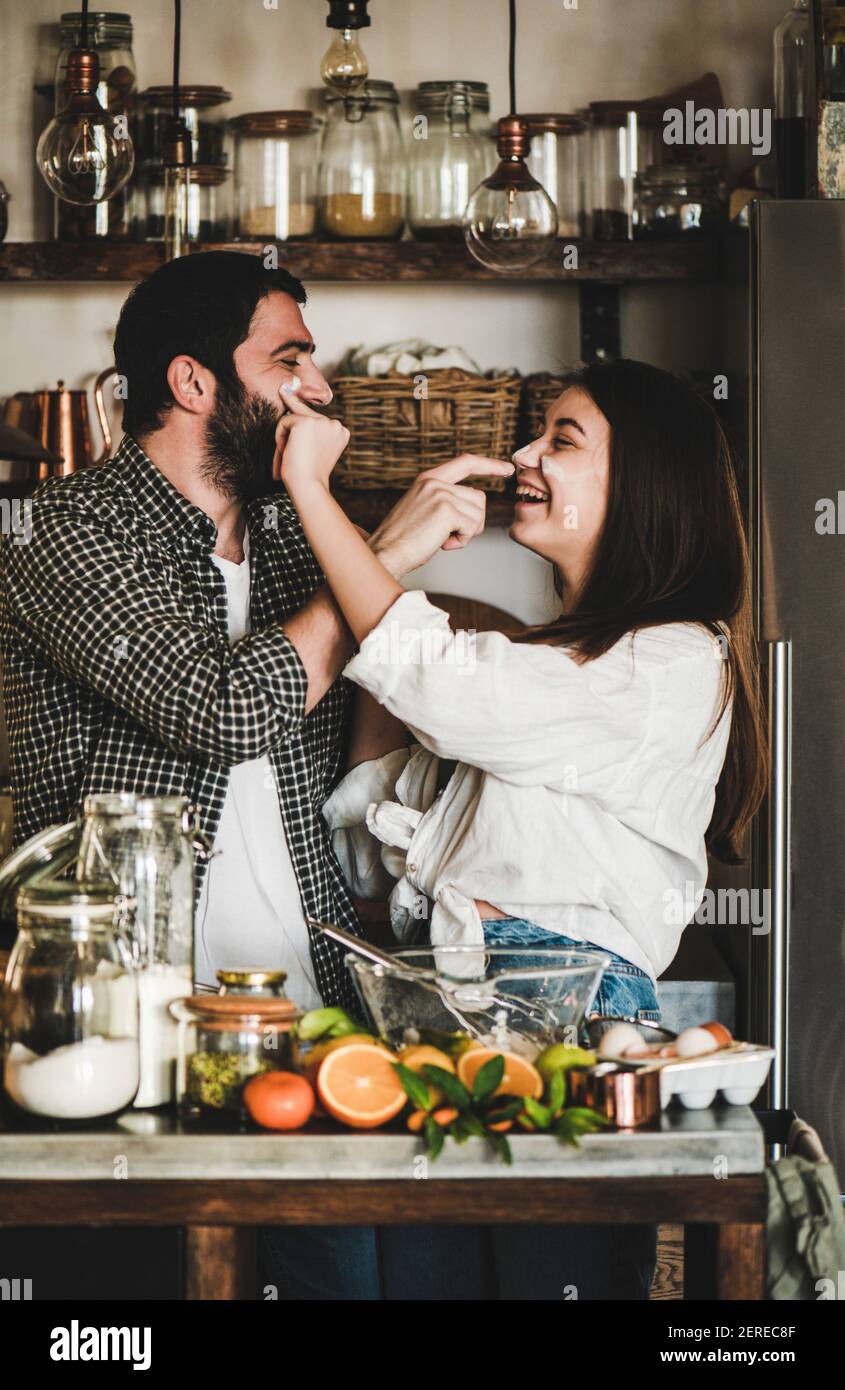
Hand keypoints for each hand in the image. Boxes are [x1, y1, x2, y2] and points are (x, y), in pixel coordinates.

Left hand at [273, 385, 349, 488]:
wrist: (308, 486)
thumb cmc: (306, 474)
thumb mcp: (311, 449)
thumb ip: (306, 426)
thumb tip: (285, 389)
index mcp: (341, 432)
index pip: (315, 420)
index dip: (302, 427)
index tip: (289, 399)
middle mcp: (335, 424)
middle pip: (303, 416)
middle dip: (291, 434)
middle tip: (286, 455)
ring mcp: (322, 422)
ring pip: (292, 419)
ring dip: (285, 438)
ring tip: (288, 458)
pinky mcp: (306, 422)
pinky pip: (284, 422)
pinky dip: (280, 438)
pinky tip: (287, 452)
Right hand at [368, 455, 513, 577]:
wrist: (385, 553)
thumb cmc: (403, 540)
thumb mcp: (423, 509)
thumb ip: (445, 499)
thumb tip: (475, 502)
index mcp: (427, 479)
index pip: (466, 462)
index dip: (489, 465)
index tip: (507, 469)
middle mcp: (434, 482)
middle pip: (478, 498)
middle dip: (472, 521)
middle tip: (449, 536)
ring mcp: (440, 494)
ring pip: (478, 514)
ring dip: (466, 533)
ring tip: (441, 539)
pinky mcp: (446, 510)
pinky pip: (472, 527)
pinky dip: (462, 541)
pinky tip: (442, 543)